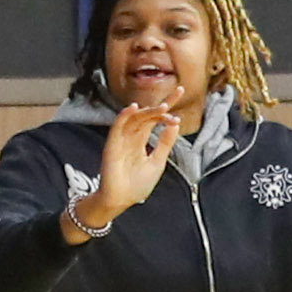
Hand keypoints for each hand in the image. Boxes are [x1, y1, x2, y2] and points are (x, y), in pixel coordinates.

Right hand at [86, 99, 183, 228]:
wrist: (121, 200)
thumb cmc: (137, 185)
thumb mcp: (157, 162)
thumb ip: (165, 143)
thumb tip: (174, 124)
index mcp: (142, 140)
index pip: (155, 118)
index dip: (167, 106)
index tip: (180, 91)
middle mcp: (131, 136)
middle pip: (147, 115)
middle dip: (161, 105)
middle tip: (176, 96)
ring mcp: (121, 139)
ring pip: (135, 118)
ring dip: (149, 111)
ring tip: (164, 107)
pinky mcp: (112, 144)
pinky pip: (117, 126)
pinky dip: (124, 116)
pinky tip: (133, 108)